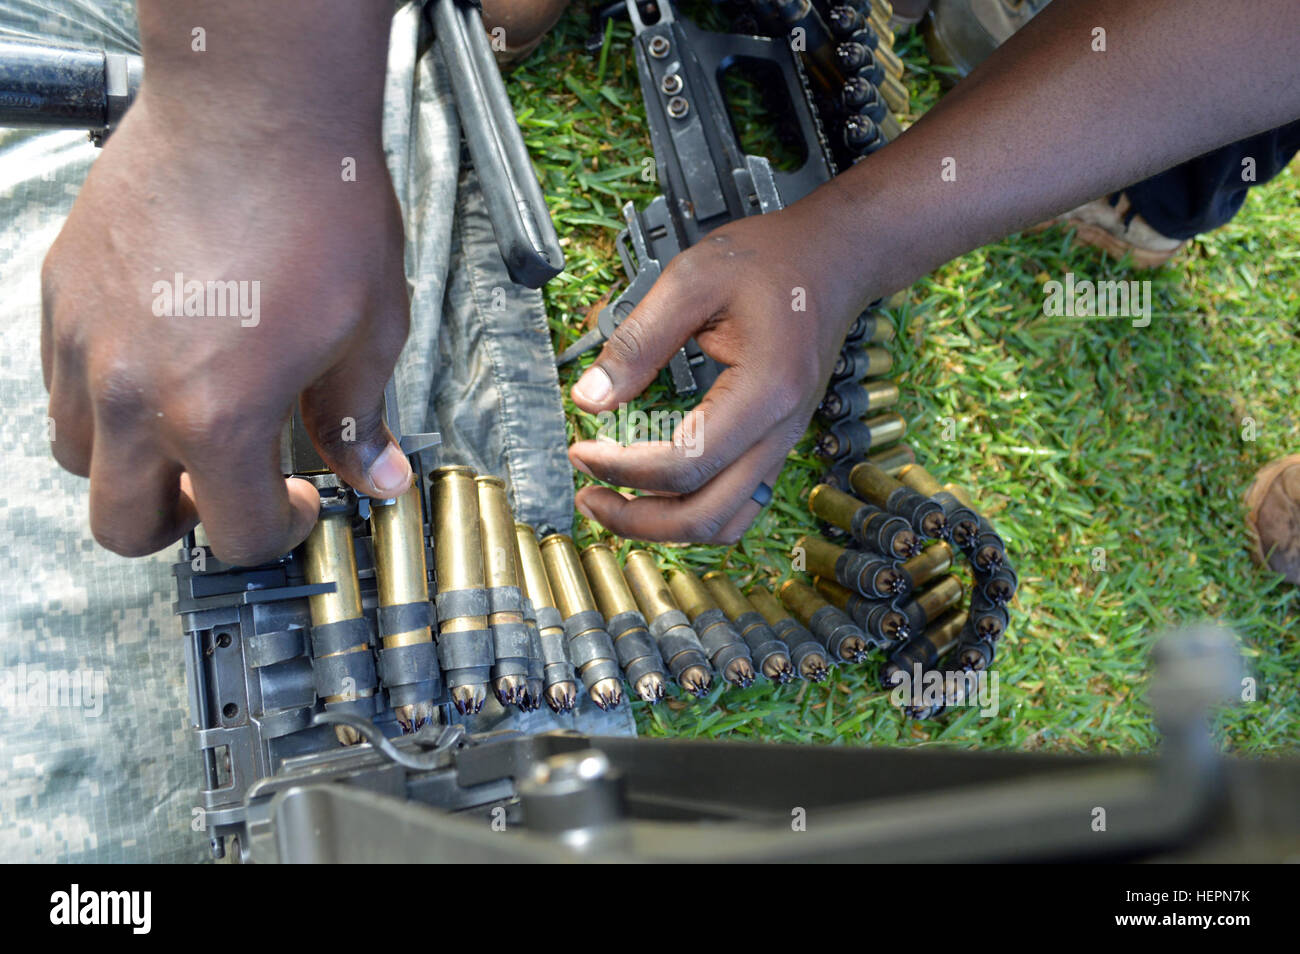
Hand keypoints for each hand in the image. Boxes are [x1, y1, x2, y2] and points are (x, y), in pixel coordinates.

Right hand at [41, 95, 411, 563]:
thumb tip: (378, 478)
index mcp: (218, 415)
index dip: (276, 533)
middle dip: (184, 525)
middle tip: (231, 488)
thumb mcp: (367, 331)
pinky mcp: (60, 294)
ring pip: (78, 459)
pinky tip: (160, 366)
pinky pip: (60, 385)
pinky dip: (104, 403)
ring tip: (190, 426)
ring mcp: (83, 343)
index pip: (232, 534)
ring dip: (134, 466)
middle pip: (124, 526)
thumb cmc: (320, 208)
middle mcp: (132, 392)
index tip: (295, 505)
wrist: (254, 105)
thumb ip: (359, 420)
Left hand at [567, 194, 870, 542]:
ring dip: (664, 527)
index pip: (685, 464)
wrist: (833, 259)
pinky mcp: (775, 444)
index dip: (622, 469)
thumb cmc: (770, 261)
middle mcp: (781, 431)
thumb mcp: (691, 280)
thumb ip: (638, 341)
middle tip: (585, 494)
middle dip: (637, 519)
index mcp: (766, 391)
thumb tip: (589, 398)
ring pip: (725, 522)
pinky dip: (692, 513)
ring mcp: (783, 444)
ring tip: (612, 502)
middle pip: (707, 515)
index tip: (579, 449)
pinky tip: (654, 494)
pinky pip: (737, 505)